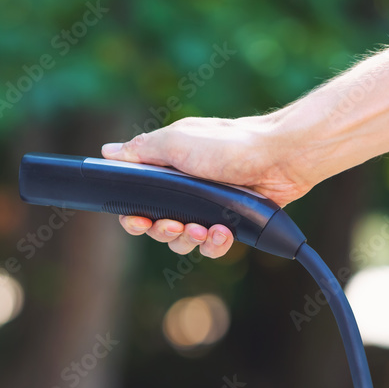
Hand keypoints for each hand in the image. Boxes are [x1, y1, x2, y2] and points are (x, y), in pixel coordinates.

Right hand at [101, 114, 312, 257]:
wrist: (279, 157)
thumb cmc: (229, 143)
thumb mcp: (177, 141)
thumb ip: (141, 151)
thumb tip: (109, 151)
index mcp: (168, 170)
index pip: (139, 201)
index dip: (133, 216)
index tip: (135, 220)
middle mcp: (186, 191)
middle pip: (159, 227)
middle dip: (162, 231)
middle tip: (174, 225)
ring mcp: (209, 208)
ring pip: (185, 241)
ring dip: (189, 240)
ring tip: (202, 230)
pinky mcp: (231, 223)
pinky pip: (213, 245)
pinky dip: (215, 244)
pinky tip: (223, 232)